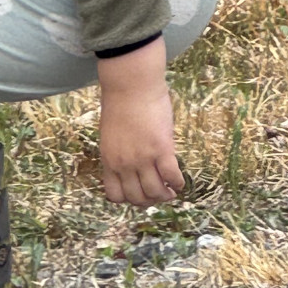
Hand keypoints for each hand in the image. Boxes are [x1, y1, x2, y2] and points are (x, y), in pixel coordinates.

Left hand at [95, 37, 182, 205]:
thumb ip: (119, 153)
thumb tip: (131, 168)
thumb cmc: (121, 106)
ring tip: (170, 191)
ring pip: (155, 192)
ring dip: (165, 196)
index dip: (129, 200)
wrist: (130, 86)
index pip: (115, 196)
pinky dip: (177, 183)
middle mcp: (124, 164)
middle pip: (137, 198)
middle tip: (159, 195)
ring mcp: (142, 158)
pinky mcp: (161, 149)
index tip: (140, 195)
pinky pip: (171, 177)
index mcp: (109, 160)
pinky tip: (179, 182)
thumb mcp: (111, 136)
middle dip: (149, 201)